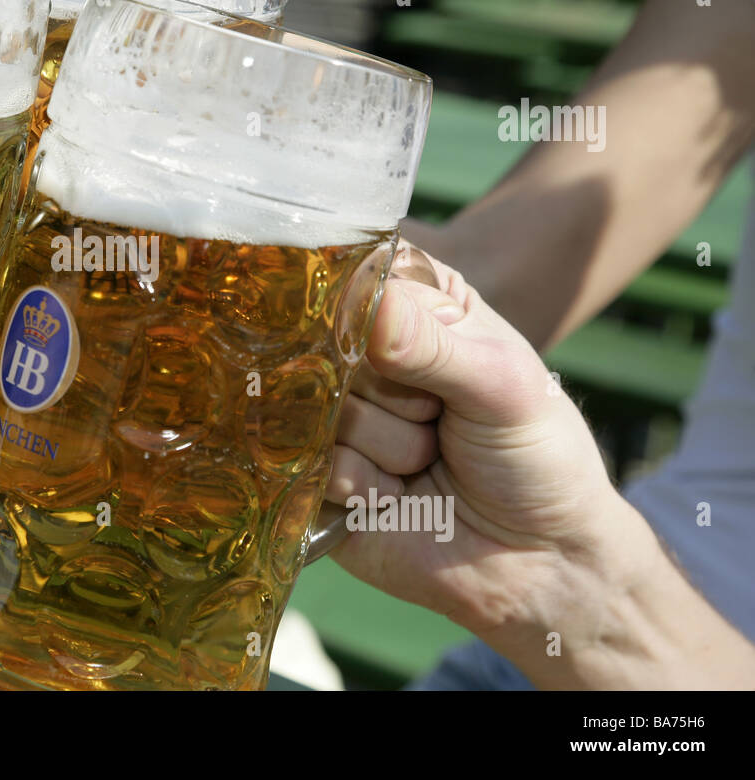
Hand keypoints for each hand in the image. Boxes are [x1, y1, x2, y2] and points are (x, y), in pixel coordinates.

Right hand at [329, 249, 754, 686]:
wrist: (538, 564)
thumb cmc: (536, 457)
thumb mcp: (503, 386)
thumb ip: (435, 345)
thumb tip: (369, 305)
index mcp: (413, 308)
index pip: (354, 278)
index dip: (370, 315)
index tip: (403, 350)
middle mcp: (362, 355)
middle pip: (325, 347)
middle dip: (392, 396)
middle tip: (439, 419)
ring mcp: (334, 416)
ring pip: (316, 409)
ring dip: (385, 448)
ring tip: (425, 464)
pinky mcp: (314, 474)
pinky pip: (305, 465)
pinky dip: (361, 487)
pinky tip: (395, 497)